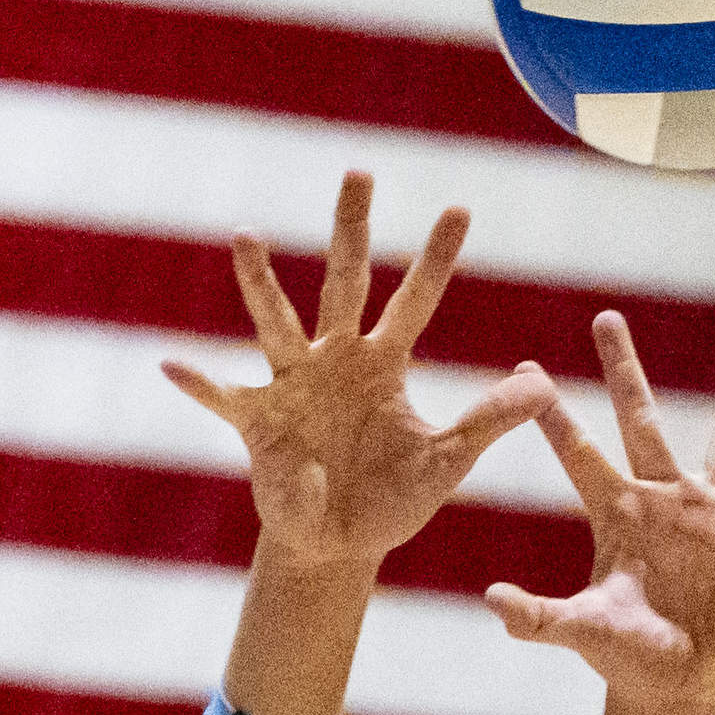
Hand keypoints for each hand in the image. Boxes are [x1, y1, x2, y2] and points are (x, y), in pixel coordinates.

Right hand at [165, 172, 553, 571]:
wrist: (337, 542)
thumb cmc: (392, 498)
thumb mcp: (448, 462)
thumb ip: (489, 420)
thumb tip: (543, 382)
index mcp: (383, 363)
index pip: (416, 301)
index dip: (436, 260)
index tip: (459, 208)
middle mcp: (335, 358)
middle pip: (345, 283)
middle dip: (352, 231)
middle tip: (359, 171)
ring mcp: (292, 384)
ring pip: (277, 323)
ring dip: (261, 283)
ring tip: (246, 236)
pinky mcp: (256, 422)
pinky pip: (224, 398)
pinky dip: (199, 383)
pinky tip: (171, 364)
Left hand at [482, 313, 714, 714]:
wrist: (677, 685)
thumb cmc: (625, 658)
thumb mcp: (582, 632)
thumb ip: (539, 617)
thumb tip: (493, 601)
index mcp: (618, 513)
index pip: (579, 454)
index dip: (552, 415)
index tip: (524, 370)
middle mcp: (663, 499)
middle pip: (641, 419)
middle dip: (622, 369)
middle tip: (604, 316)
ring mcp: (712, 515)